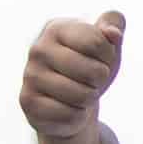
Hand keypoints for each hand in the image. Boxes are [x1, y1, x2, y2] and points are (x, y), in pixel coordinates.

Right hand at [19, 12, 124, 143]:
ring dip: (88, 100)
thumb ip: (113, 26)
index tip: (98, 58)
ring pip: (83, 96)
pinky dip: (77, 117)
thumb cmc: (90, 69)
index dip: (108, 56)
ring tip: (78, 94)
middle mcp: (38, 49)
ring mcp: (30, 75)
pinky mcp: (28, 102)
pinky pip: (70, 115)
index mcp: (57, 29)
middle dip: (99, 81)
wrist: (68, 104)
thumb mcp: (106, 47)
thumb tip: (114, 34)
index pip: (97, 42)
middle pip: (94, 72)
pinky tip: (66, 108)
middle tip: (88, 80)